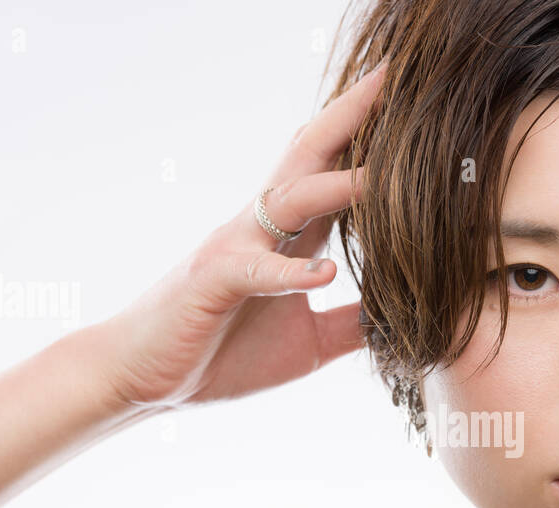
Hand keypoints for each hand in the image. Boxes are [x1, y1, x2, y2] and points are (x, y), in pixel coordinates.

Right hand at [98, 61, 387, 408]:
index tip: (415, 102)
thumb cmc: (222, 354)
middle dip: (351, 117)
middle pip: (311, 157)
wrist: (143, 378)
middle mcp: (262, 228)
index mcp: (288, 237)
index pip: (334, 171)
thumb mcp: (309, 343)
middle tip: (394, 78)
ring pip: (289, 199)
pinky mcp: (213, 284)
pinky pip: (256, 272)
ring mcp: (235, 249)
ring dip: (336, 185)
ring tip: (385, 174)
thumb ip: (352, 324)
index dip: (371, 137)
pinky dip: (290, 273)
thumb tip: (403, 321)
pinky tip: (324, 273)